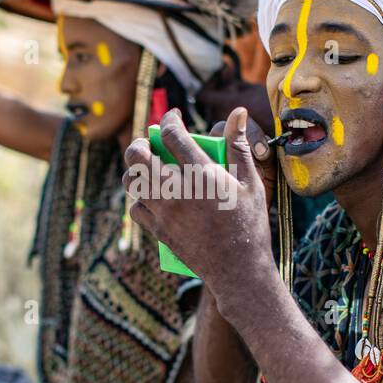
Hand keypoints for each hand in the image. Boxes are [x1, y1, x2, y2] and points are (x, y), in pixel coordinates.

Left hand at [124, 107, 276, 311]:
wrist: (238, 270)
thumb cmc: (250, 224)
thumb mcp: (251, 183)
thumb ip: (239, 146)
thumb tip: (239, 112)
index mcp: (202, 174)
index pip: (172, 135)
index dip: (169, 120)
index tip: (174, 117)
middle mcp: (177, 190)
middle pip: (138, 155)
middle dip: (140, 143)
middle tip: (151, 143)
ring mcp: (164, 212)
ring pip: (131, 181)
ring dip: (135, 170)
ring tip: (148, 168)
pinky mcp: (158, 231)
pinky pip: (136, 208)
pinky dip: (140, 199)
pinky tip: (153, 197)